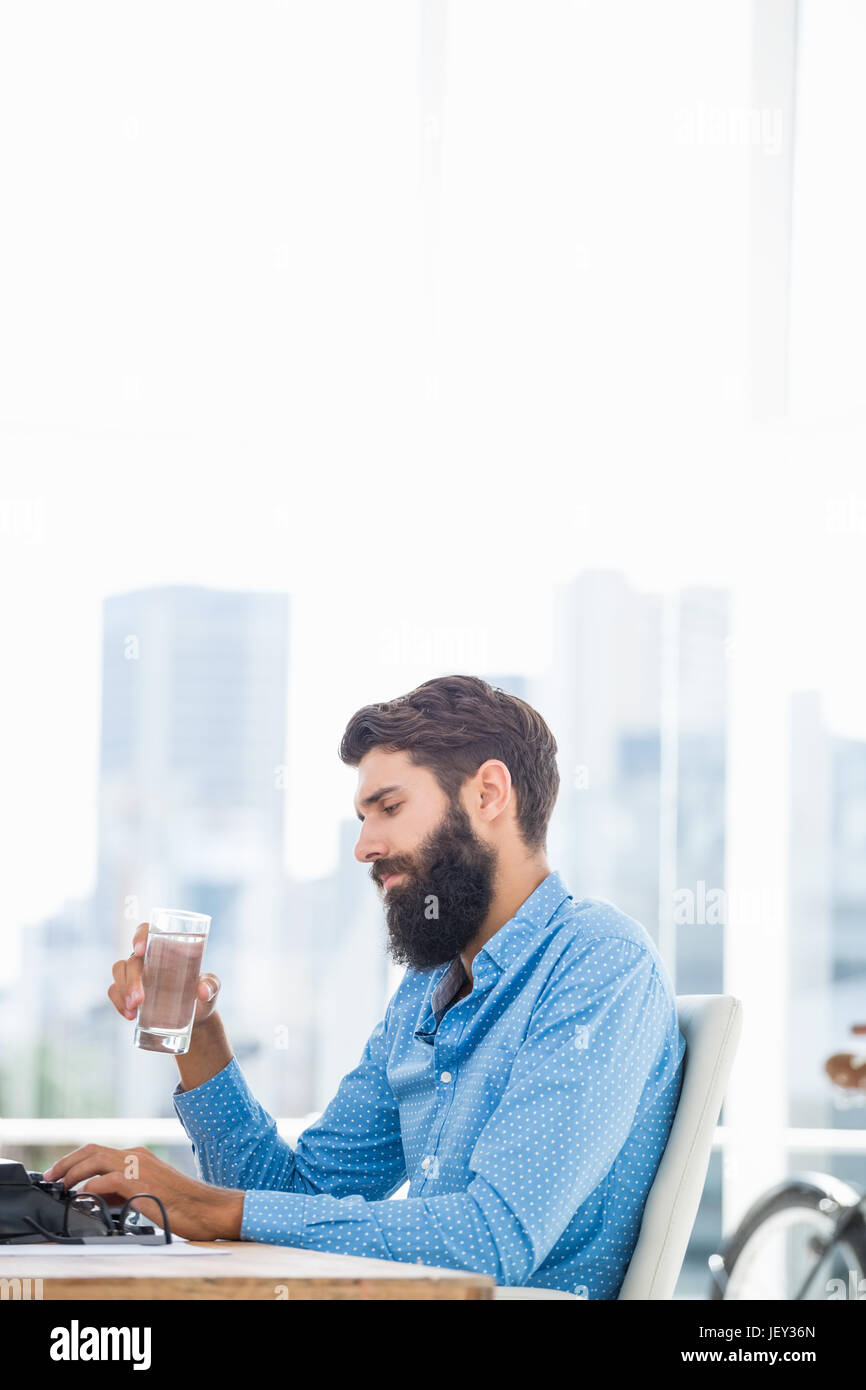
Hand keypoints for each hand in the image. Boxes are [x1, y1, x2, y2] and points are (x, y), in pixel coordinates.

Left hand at [42, 1146, 243, 1240]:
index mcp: (138, 1155)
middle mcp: (137, 1155)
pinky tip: (83, 1196)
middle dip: (67, 1162)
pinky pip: (109, 1179)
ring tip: (61, 1185)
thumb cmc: (182, 1203)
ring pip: (97, 1159)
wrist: (207, 1207)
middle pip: (93, 1149)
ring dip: (74, 1171)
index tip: (59, 1173)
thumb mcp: (147, 1191)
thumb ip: (121, 1190)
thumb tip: (94, 1195)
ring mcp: (140, 1166)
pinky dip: (91, 1186)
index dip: (75, 1160)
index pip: (99, 1151)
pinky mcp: (143, 1182)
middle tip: (51, 1176)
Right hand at [109, 922, 221, 1023]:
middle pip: (131, 959)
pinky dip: (118, 1003)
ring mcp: (136, 974)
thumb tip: (202, 991)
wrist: (196, 1015)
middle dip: (131, 979)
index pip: (146, 931)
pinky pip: (114, 990)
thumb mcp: (211, 987)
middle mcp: (147, 958)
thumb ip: (211, 985)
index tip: (140, 950)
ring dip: (122, 990)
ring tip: (134, 1009)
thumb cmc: (203, 992)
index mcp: (166, 947)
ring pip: (118, 971)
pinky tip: (130, 1016)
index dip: (140, 935)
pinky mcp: (129, 991)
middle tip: (139, 1000)